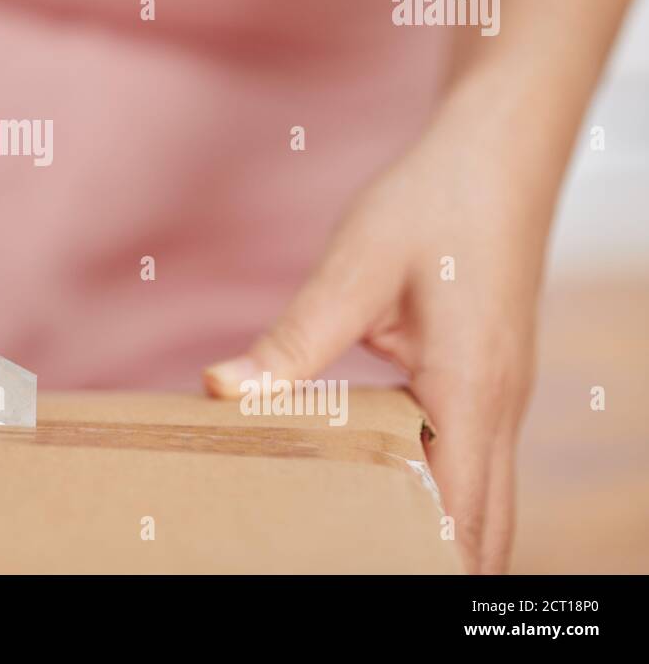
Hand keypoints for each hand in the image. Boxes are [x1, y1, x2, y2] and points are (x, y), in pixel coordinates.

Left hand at [203, 102, 546, 573]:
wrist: (496, 153)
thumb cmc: (434, 202)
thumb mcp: (356, 269)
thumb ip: (294, 339)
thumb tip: (225, 389)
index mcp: (471, 387)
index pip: (457, 512)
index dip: (418, 558)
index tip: (371, 574)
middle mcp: (500, 404)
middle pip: (484, 523)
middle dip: (434, 563)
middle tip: (362, 570)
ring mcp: (502, 394)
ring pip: (485, 495)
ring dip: (440, 532)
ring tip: (372, 552)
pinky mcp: (488, 378)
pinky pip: (473, 459)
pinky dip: (442, 494)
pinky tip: (389, 496)